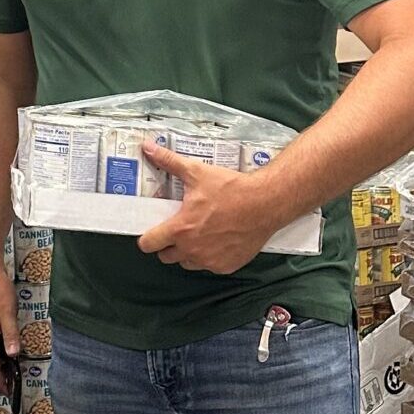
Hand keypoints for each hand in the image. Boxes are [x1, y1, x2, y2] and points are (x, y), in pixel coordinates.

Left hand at [136, 141, 286, 274]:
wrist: (266, 203)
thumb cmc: (231, 189)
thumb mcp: (196, 172)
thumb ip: (168, 162)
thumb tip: (148, 147)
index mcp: (181, 229)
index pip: (148, 244)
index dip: (147, 238)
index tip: (152, 232)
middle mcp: (192, 249)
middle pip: (166, 257)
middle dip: (168, 245)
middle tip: (178, 229)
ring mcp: (210, 261)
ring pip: (187, 263)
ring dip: (188, 253)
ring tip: (198, 235)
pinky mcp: (226, 266)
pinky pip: (209, 267)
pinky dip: (210, 257)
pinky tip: (217, 241)